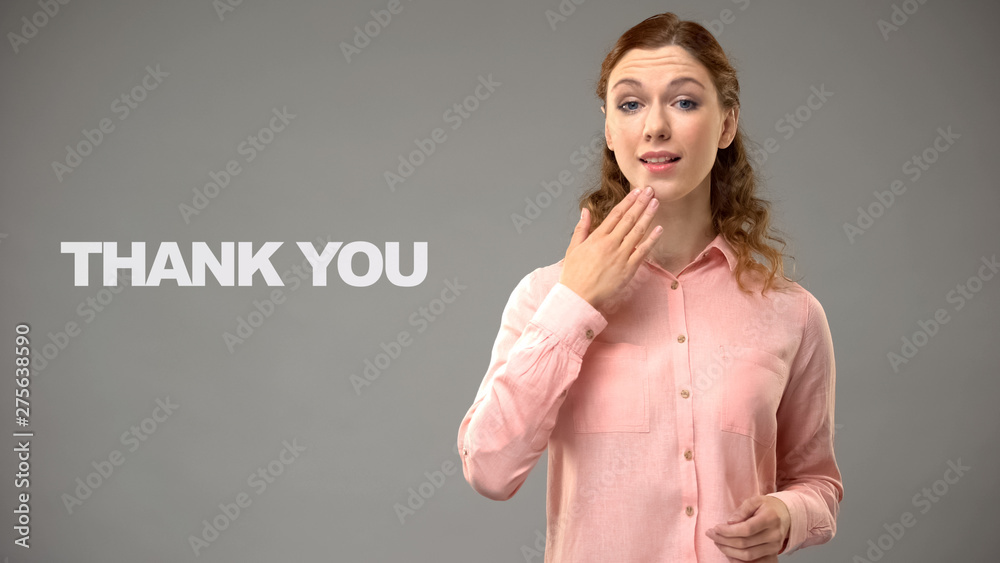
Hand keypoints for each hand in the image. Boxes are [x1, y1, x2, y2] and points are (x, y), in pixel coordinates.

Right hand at [558, 186, 660, 311]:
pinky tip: (659, 229)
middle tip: (651, 191)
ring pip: (637, 232)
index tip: (637, 191)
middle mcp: (610, 244)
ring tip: (656, 203)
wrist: (577, 296)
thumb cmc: (574, 274)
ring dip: (648, 216)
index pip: (616, 214)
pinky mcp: (628, 269)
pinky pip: (642, 252)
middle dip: (641, 203)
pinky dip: (651, 240)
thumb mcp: (573, 247)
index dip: (628, 201)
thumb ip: (581, 228)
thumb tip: (585, 211)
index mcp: (597, 237)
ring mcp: (620, 256)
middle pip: (629, 219)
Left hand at [705, 495, 789, 561]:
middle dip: (724, 540)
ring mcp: (774, 546)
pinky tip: (728, 551)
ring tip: (717, 542)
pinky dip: (738, 559)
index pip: (746, 529)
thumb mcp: (755, 500)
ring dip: (728, 550)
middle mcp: (774, 535)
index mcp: (770, 518)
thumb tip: (730, 522)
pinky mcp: (773, 553)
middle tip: (711, 534)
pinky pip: (753, 561)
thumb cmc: (768, 506)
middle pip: (745, 543)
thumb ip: (742, 510)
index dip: (728, 531)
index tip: (715, 528)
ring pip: (747, 555)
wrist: (786, 514)